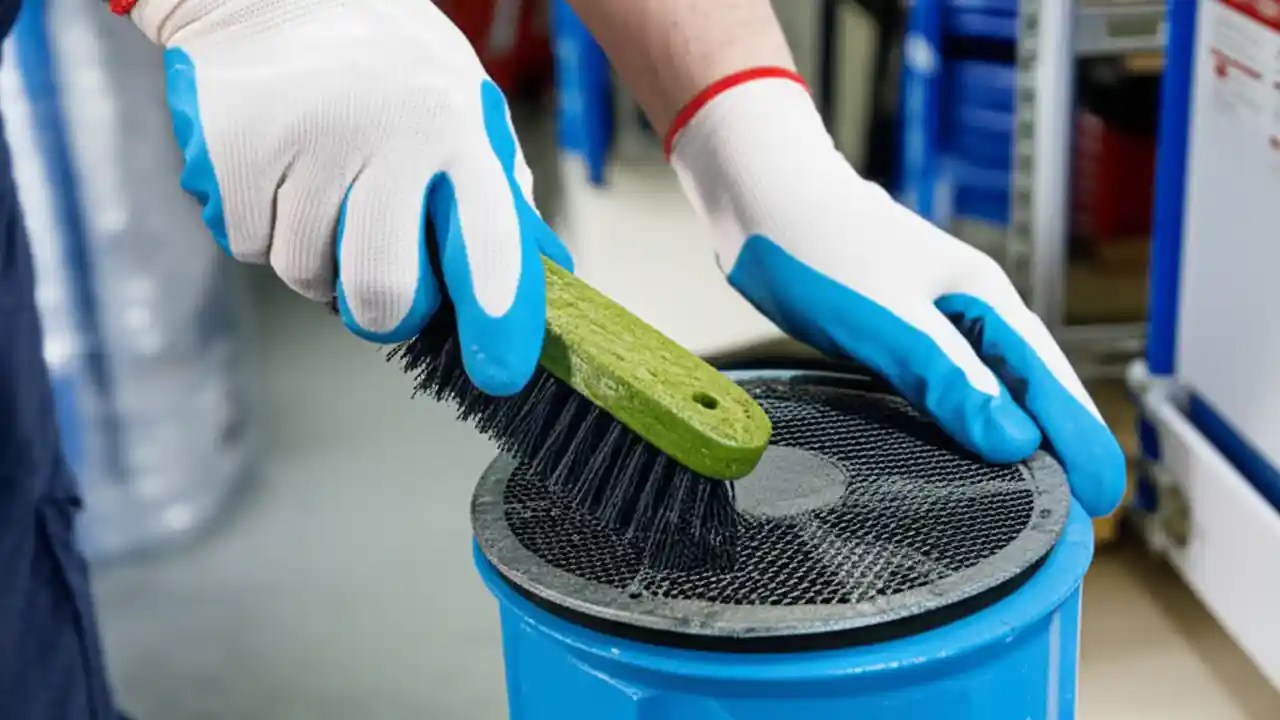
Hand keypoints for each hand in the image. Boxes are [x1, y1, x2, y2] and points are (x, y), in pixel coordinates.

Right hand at [126, 0, 571, 395]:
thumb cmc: (382, 58)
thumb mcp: (460, 99)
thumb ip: (495, 183)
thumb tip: (542, 272)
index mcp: (454, 129)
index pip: (488, 242)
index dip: (497, 319)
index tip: (499, 372)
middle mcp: (386, 138)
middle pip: (382, 294)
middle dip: (382, 312)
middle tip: (381, 287)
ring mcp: (306, 145)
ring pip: (306, 275)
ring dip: (315, 259)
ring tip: (322, 190)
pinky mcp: (233, 152)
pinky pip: (250, 247)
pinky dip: (261, 228)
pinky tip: (278, 172)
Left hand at [669, 70, 1123, 516]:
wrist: (760, 196)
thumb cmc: (822, 246)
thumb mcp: (890, 322)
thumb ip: (949, 380)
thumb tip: (1017, 442)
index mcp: (982, 300)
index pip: (1048, 381)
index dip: (1079, 439)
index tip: (1104, 496)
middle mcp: (967, 309)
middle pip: (1031, 384)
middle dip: (1061, 442)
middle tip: (1087, 506)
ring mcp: (930, 316)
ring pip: (990, 383)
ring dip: (1017, 432)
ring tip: (1038, 484)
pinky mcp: (892, 327)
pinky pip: (947, 381)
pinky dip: (967, 415)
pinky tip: (961, 438)